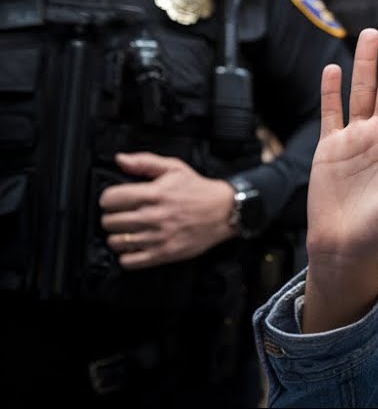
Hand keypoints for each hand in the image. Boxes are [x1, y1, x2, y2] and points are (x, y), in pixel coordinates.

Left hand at [100, 153, 237, 269]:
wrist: (225, 211)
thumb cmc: (200, 191)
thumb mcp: (175, 168)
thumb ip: (145, 162)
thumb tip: (121, 159)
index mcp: (155, 194)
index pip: (110, 199)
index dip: (108, 198)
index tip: (114, 200)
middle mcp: (154, 216)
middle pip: (110, 222)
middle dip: (112, 217)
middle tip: (121, 216)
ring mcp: (158, 237)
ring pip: (116, 242)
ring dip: (117, 237)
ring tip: (127, 232)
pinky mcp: (164, 254)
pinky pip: (129, 261)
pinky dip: (127, 256)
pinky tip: (134, 247)